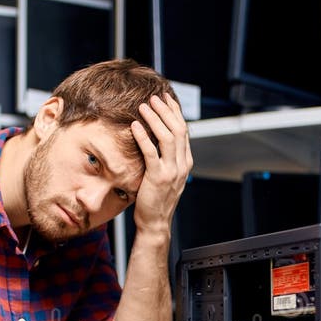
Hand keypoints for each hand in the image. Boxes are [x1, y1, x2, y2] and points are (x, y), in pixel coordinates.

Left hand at [130, 93, 193, 234]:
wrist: (156, 223)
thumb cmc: (156, 199)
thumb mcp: (167, 175)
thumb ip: (166, 158)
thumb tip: (157, 137)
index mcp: (185, 162)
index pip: (183, 131)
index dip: (175, 112)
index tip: (166, 99)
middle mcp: (182, 165)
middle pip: (178, 129)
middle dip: (166, 110)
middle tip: (154, 97)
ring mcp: (171, 171)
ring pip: (167, 137)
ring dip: (155, 119)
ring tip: (144, 106)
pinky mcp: (158, 177)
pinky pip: (151, 152)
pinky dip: (143, 137)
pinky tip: (135, 126)